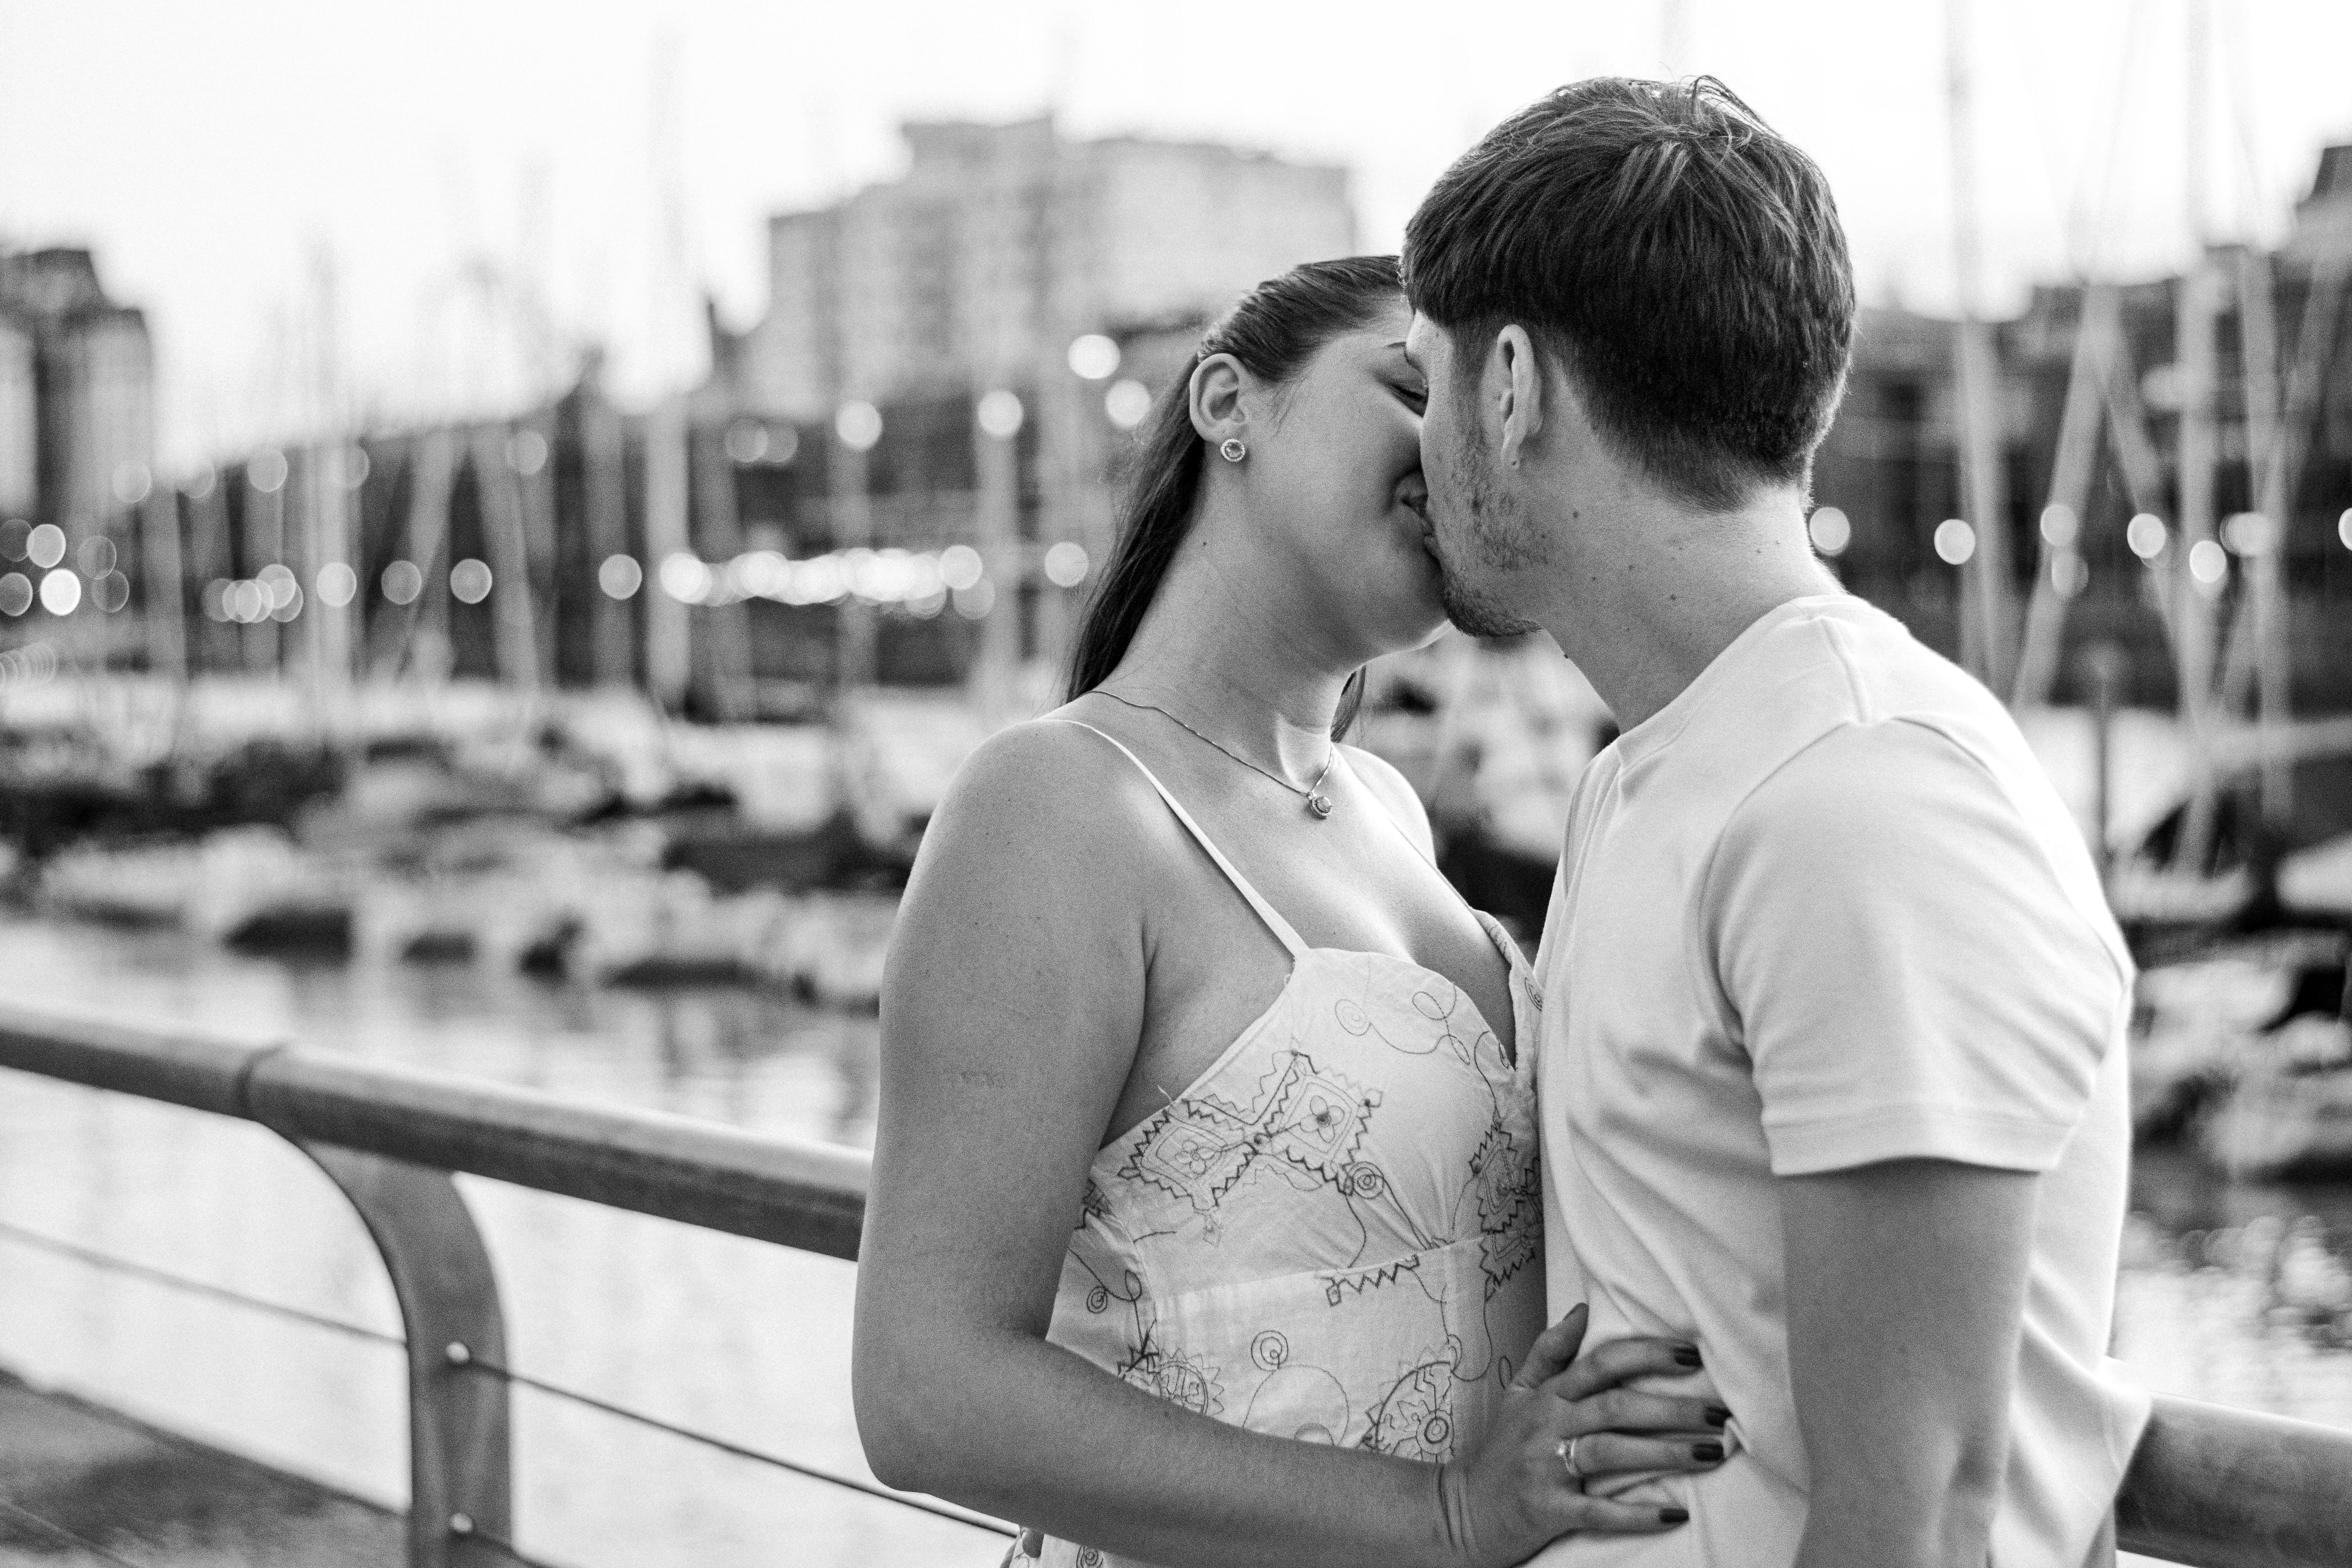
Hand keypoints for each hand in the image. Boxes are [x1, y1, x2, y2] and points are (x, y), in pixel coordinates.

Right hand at [1434, 1305, 1726, 1567]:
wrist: (1460, 1511)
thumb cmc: (1500, 1451)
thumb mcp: (1517, 1393)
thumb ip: (1548, 1351)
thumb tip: (1582, 1310)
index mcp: (1547, 1395)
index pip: (1602, 1363)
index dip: (1647, 1355)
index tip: (1692, 1355)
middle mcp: (1548, 1425)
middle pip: (1616, 1406)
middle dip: (1672, 1407)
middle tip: (1719, 1412)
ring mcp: (1547, 1468)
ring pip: (1611, 1451)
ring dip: (1666, 1452)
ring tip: (1711, 1453)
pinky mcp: (1549, 1510)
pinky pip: (1598, 1510)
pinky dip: (1637, 1513)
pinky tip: (1675, 1514)